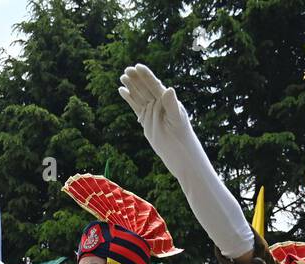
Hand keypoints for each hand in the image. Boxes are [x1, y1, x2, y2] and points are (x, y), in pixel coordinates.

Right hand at [118, 64, 200, 178]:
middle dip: (137, 79)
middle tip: (127, 69)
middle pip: (146, 89)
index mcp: (168, 101)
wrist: (180, 155)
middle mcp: (160, 104)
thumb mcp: (176, 121)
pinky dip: (129, 99)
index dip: (147, 76)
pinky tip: (122, 91)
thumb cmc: (181, 138)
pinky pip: (136, 107)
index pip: (155, 86)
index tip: (138, 67)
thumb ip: (171, 105)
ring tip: (123, 77)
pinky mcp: (146, 121)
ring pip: (140, 96)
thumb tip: (168, 89)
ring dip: (132, 87)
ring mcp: (152, 112)